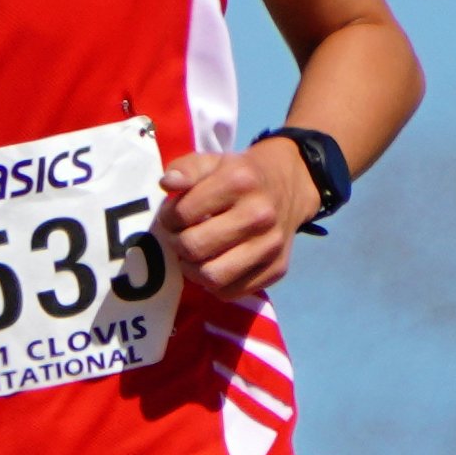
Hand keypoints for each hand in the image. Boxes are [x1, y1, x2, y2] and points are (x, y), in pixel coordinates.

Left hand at [159, 134, 318, 298]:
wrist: (288, 187)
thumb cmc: (240, 176)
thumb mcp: (212, 161)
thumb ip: (186, 168)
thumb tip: (167, 184)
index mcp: (239, 181)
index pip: (183, 214)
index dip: (168, 218)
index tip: (173, 217)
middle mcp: (259, 214)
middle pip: (194, 247)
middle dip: (178, 244)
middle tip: (181, 237)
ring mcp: (270, 245)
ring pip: (212, 277)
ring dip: (192, 270)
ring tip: (194, 256)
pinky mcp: (276, 269)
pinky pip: (231, 292)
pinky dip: (215, 285)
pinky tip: (214, 265)